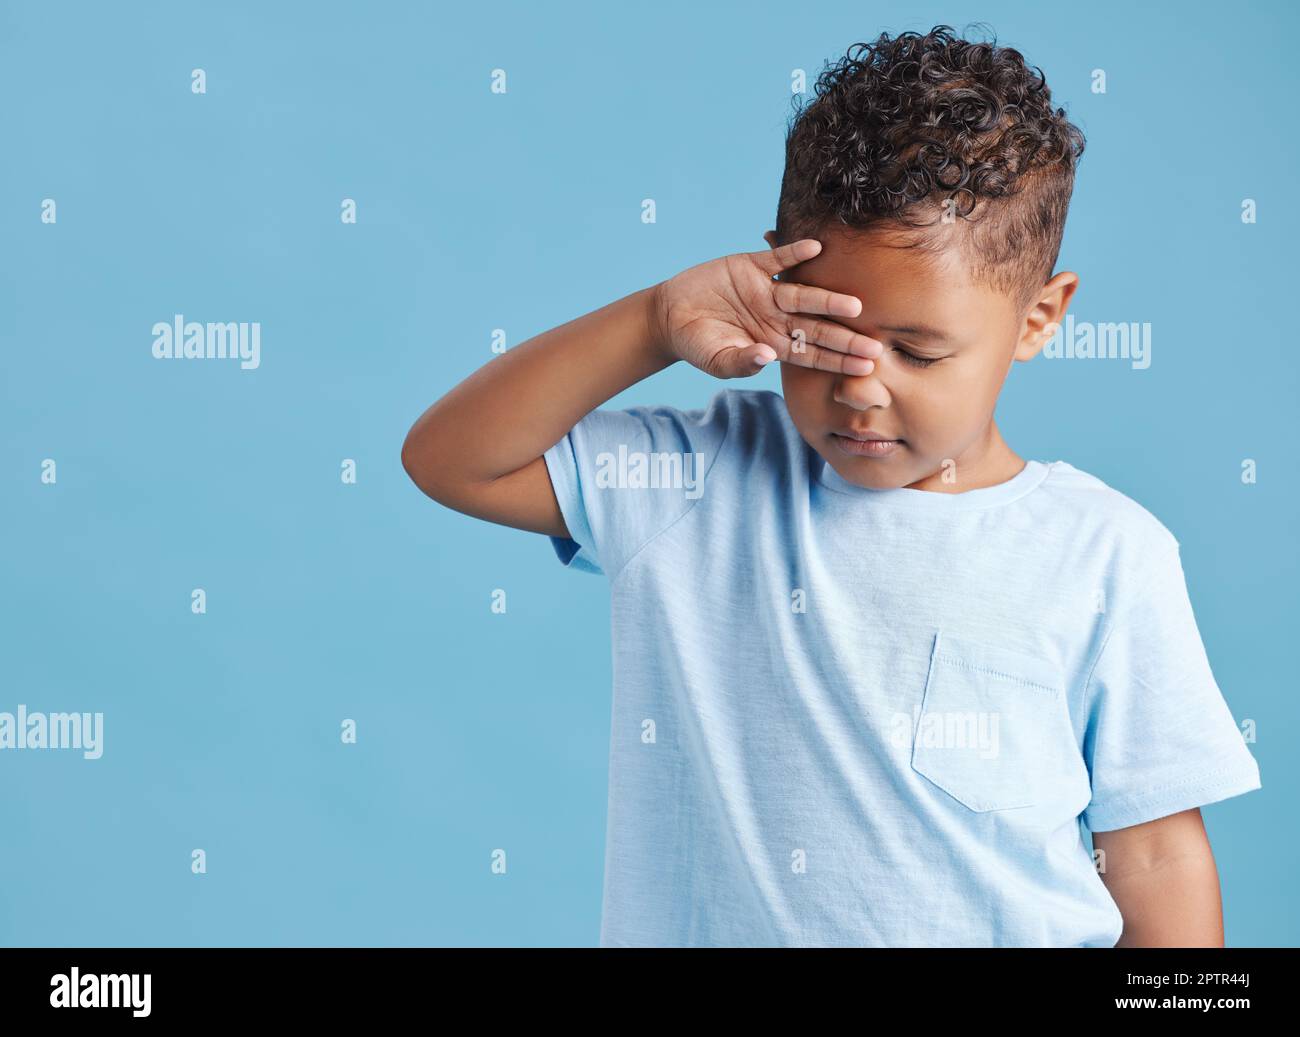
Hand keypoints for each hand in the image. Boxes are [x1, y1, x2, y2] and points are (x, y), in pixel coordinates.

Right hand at [649, 238, 881, 378]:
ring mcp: (767, 292)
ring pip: (803, 295)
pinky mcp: (751, 267)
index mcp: (774, 344)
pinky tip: (816, 248)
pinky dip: (794, 253)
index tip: (866, 367)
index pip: (813, 354)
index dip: (840, 360)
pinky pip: (777, 260)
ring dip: (828, 299)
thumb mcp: (716, 360)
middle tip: (875, 345)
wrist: (671, 315)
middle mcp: (777, 318)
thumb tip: (766, 358)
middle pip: (818, 327)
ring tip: (855, 305)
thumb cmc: (697, 344)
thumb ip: (741, 362)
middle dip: (846, 337)